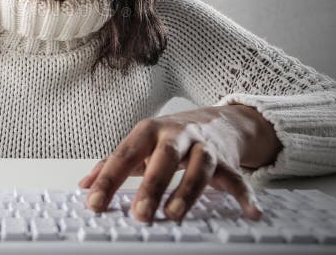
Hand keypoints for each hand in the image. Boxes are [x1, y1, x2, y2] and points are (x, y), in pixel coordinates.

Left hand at [78, 104, 281, 222]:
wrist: (217, 120)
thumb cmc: (171, 137)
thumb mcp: (140, 144)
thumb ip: (112, 164)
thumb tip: (84, 184)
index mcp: (149, 132)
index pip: (124, 155)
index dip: (108, 179)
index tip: (94, 202)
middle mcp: (177, 136)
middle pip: (164, 158)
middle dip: (152, 186)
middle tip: (139, 213)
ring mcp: (204, 147)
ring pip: (198, 167)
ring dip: (187, 192)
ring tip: (173, 215)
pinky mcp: (227, 161)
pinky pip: (238, 179)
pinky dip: (246, 196)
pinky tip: (251, 213)